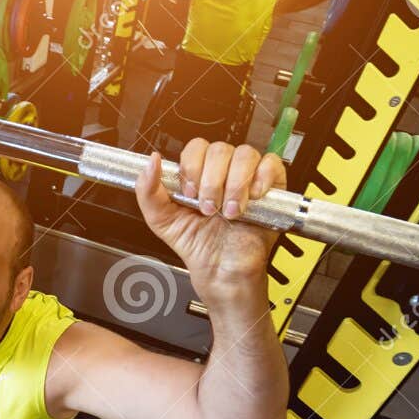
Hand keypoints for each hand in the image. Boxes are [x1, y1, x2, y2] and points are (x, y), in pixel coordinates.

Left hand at [134, 139, 285, 300]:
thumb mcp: (161, 221)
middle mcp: (223, 170)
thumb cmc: (196, 245)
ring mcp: (247, 175)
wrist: (221, 270)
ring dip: (235, 185)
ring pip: (245, 155)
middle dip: (212, 182)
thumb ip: (147, 191)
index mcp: (199, 173)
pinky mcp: (270, 185)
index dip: (192, 168)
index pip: (196, 147)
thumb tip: (151, 161)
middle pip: (219, 150)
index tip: (190, 194)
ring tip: (230, 211)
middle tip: (210, 209)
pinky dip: (261, 178)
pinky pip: (271, 164)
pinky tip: (253, 198)